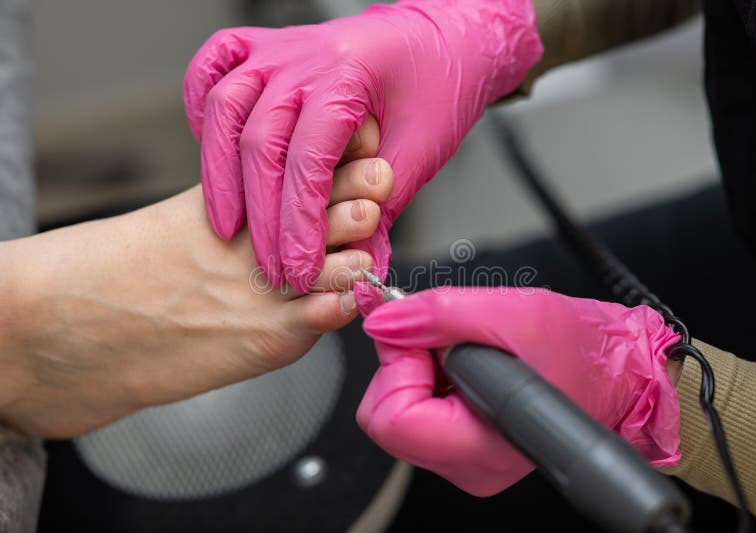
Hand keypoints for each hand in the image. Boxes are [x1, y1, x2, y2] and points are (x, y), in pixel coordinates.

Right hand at [0, 157, 392, 437]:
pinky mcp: (274, 336)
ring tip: (357, 254)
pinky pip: (336, 315)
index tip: (365, 150)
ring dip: (364, 254)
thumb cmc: (135, 271)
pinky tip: (344, 298)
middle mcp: (263, 236)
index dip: (349, 156)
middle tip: (373, 193)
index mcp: (243, 196)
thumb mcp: (194, 217)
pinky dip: (350, 304)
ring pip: (354, 260)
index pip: (318, 161)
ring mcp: (273, 286)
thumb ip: (249, 209)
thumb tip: (308, 199)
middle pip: (347, 205)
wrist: (81, 324)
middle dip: (366, 199)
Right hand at [183, 0, 542, 291]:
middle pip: (260, 141)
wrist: (444, 34)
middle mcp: (306, 57)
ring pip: (225, 107)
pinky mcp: (267, 46)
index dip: (300, 223)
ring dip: (220, 172)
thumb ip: (386, 203)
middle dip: (261, 215)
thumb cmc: (440, 84)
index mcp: (349, 75)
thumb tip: (360, 261)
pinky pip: (214, 67)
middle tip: (270, 265)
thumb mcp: (423, 147)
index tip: (299, 267)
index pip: (308, 160)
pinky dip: (202, 108)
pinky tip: (207, 146)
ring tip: (227, 226)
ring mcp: (280, 48)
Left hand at [355, 288, 681, 495]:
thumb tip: (383, 321)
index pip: (390, 418)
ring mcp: (465, 460)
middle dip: (403, 366)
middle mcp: (469, 466)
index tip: (421, 335)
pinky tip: (463, 364)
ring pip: (397, 412)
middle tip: (443, 339)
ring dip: (417, 369)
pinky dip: (428, 379)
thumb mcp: (509, 313)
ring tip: (464, 351)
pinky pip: (417, 413)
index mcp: (479, 446)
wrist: (617, 371)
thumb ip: (437, 314)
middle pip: (385, 417)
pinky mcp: (465, 447)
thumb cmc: (581, 350)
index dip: (396, 366)